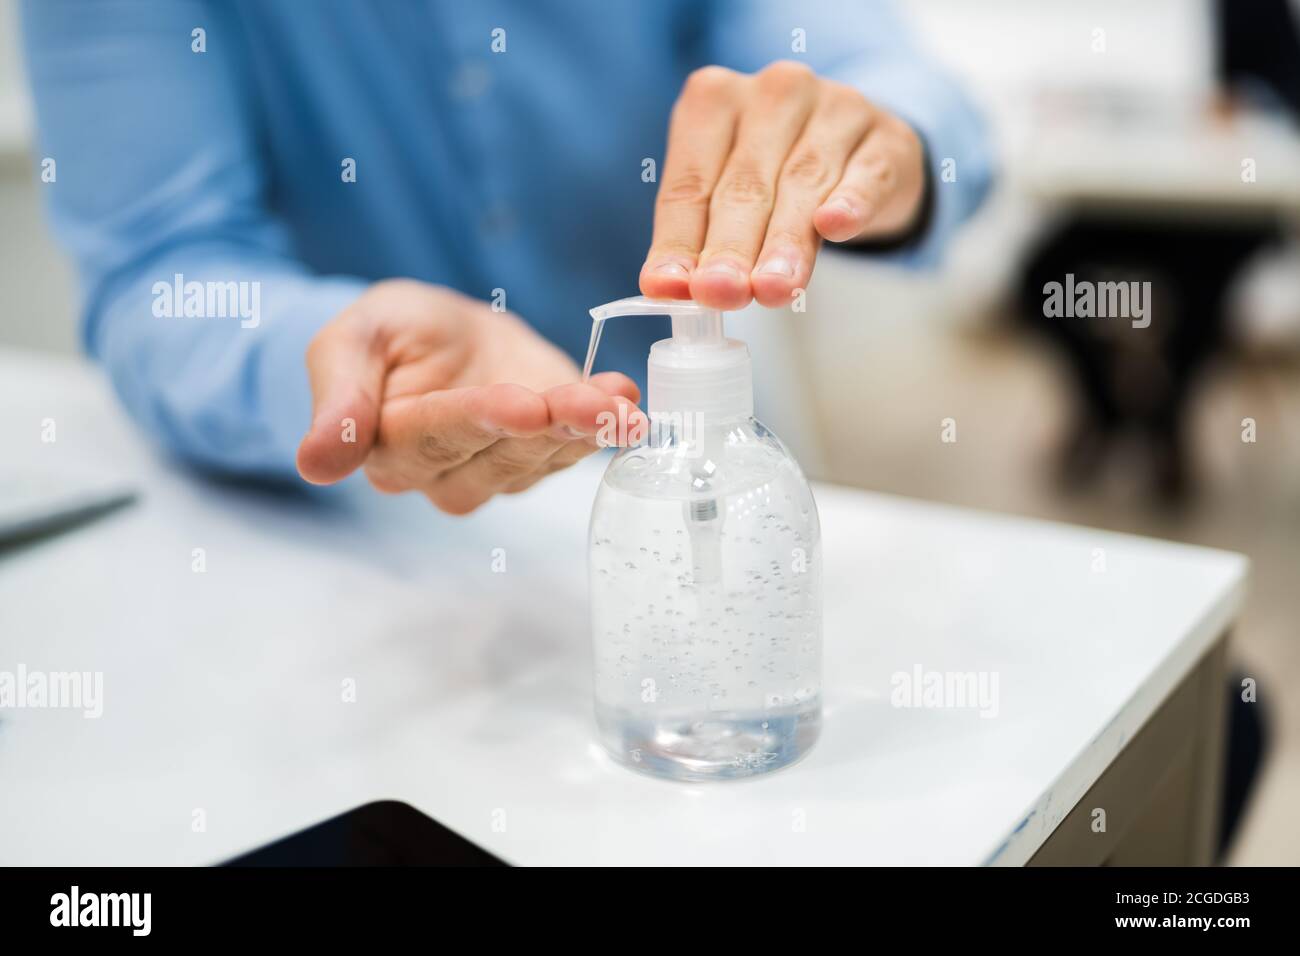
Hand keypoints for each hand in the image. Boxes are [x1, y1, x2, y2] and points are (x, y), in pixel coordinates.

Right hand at [296, 280, 641, 513]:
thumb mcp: (349, 342)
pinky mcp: (545, 455)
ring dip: (588, 427)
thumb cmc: (386, 336)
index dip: (480, 420)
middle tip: (592, 402)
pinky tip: (627, 399)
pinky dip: (607, 423)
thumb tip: (315, 463)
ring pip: (547, 455)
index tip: (522, 404)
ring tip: (621, 402)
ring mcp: (502, 470)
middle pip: (503, 452)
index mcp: (391, 448)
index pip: (437, 435)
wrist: (437, 337)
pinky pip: (578, 446)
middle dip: (551, 425)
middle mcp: (448, 474)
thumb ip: (337, 398)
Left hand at [641, 61, 926, 310]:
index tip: (669, 289)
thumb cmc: (777, 176)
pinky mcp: (886, 138)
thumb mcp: (726, 199)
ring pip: (802, 183)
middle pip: (744, 185)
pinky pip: (866, 174)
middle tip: (721, 293)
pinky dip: (850, 202)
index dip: (678, 243)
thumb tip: (672, 289)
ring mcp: (835, 109)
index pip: (689, 184)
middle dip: (731, 249)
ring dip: (785, 243)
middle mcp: (774, 93)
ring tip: (772, 289)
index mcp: (715, 99)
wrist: (861, 152)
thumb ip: (700, 241)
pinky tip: (836, 227)